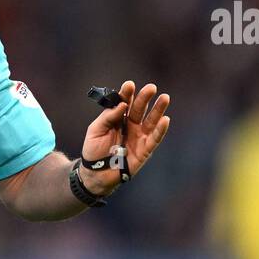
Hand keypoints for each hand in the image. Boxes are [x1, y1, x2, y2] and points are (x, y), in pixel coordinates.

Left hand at [80, 80, 170, 195]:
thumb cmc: (94, 151)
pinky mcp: (145, 150)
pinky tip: (165, 119)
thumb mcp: (95, 130)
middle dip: (145, 98)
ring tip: (164, 98)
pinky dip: (160, 130)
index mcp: (118, 119)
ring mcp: (139, 137)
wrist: (95, 174)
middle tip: (151, 88)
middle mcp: (130, 126)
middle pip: (139, 109)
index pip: (124, 103)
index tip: (129, 85)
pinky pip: (154, 139)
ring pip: (151, 121)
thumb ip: (108, 117)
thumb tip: (122, 104)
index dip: (127, 94)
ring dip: (158, 110)